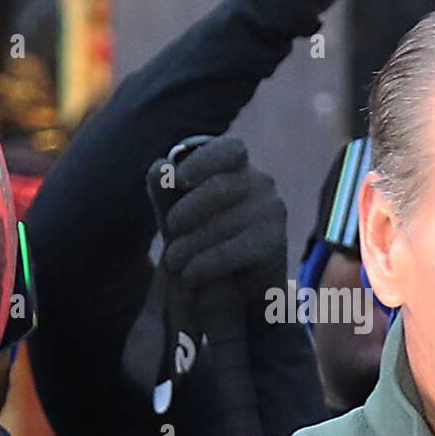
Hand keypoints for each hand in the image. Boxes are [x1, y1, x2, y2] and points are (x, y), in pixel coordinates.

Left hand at [147, 136, 287, 301]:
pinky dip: (203, 266)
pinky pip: (231, 252)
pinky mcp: (273, 244)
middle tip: (169, 232)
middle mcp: (261, 183)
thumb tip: (161, 168)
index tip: (177, 180)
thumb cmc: (203, 240)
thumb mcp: (177, 214)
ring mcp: (271, 212)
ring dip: (188, 246)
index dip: (202, 162)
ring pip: (223, 223)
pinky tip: (190, 277)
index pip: (230, 149)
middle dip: (186, 211)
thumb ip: (166, 190)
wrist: (237, 286)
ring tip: (174, 263)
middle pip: (220, 188)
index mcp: (237, 167)